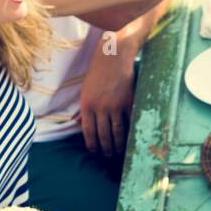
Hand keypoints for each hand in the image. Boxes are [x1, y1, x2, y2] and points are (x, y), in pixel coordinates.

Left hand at [80, 42, 135, 157]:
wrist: (114, 55)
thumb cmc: (98, 71)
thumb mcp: (86, 88)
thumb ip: (85, 108)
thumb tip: (81, 124)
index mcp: (87, 104)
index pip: (88, 132)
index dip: (92, 145)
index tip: (95, 152)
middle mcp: (100, 107)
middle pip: (103, 136)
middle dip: (106, 149)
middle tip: (108, 156)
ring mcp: (115, 106)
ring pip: (117, 133)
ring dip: (117, 146)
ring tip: (118, 152)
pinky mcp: (127, 103)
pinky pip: (128, 123)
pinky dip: (129, 134)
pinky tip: (129, 141)